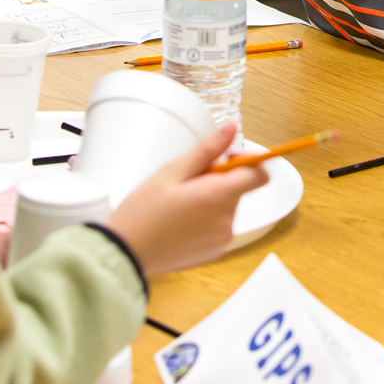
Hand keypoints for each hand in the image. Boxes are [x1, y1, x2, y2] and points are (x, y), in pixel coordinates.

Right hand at [105, 123, 269, 275]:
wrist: (125, 255)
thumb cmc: (142, 213)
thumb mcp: (171, 172)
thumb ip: (207, 150)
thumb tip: (232, 128)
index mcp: (217, 197)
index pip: (259, 175)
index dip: (247, 161)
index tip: (225, 158)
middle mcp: (226, 221)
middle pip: (240, 189)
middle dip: (219, 180)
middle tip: (186, 183)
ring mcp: (221, 240)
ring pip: (228, 207)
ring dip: (212, 200)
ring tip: (178, 205)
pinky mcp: (214, 253)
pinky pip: (219, 227)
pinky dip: (206, 220)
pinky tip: (180, 222)